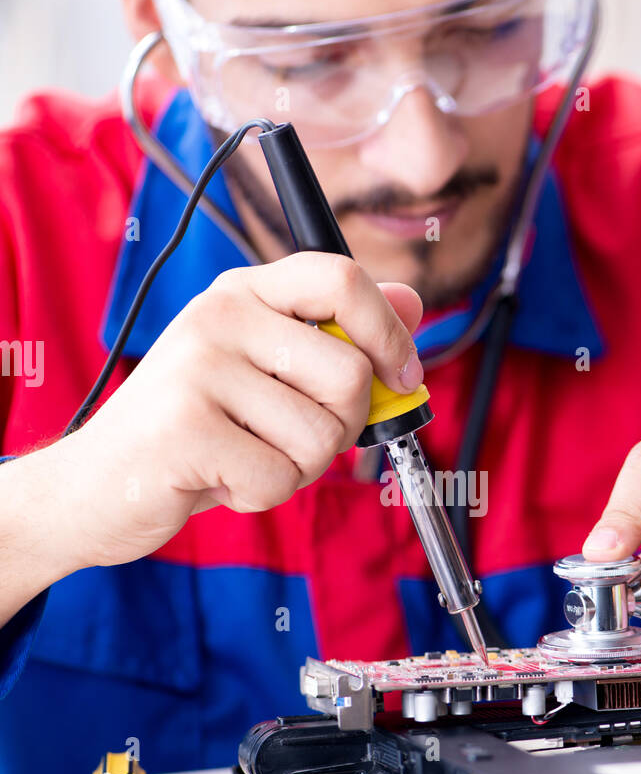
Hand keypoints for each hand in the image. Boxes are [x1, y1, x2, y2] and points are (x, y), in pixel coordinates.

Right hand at [47, 253, 422, 570]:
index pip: (341, 278)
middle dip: (342, 429)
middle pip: (351, 375)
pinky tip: (218, 478)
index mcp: (243, 292)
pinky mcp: (185, 428)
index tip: (405, 375)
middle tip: (289, 440)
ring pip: (322, 437)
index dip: (390, 331)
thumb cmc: (194, 432)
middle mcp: (219, 316)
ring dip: (297, 469)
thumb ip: (336, 337)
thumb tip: (414, 301)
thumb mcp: (266, 373)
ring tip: (244, 457)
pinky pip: (279, 479)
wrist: (94, 484)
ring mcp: (198, 368)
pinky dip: (260, 495)